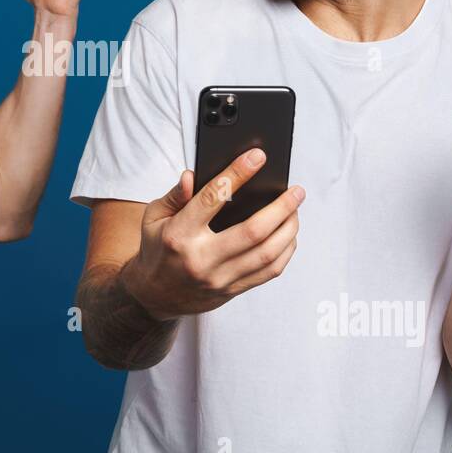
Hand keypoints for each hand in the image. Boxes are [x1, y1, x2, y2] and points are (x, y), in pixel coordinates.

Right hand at [121, 148, 305, 321]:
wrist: (154, 295)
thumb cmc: (157, 249)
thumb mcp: (154, 217)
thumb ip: (175, 195)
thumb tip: (193, 176)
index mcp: (179, 234)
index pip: (212, 198)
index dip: (237, 173)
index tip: (257, 157)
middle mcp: (202, 258)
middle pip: (253, 231)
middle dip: (281, 207)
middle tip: (296, 191)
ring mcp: (219, 278)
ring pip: (267, 254)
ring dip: (289, 229)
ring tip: (296, 211)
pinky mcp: (232, 290)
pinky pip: (268, 272)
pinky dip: (285, 251)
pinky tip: (289, 235)